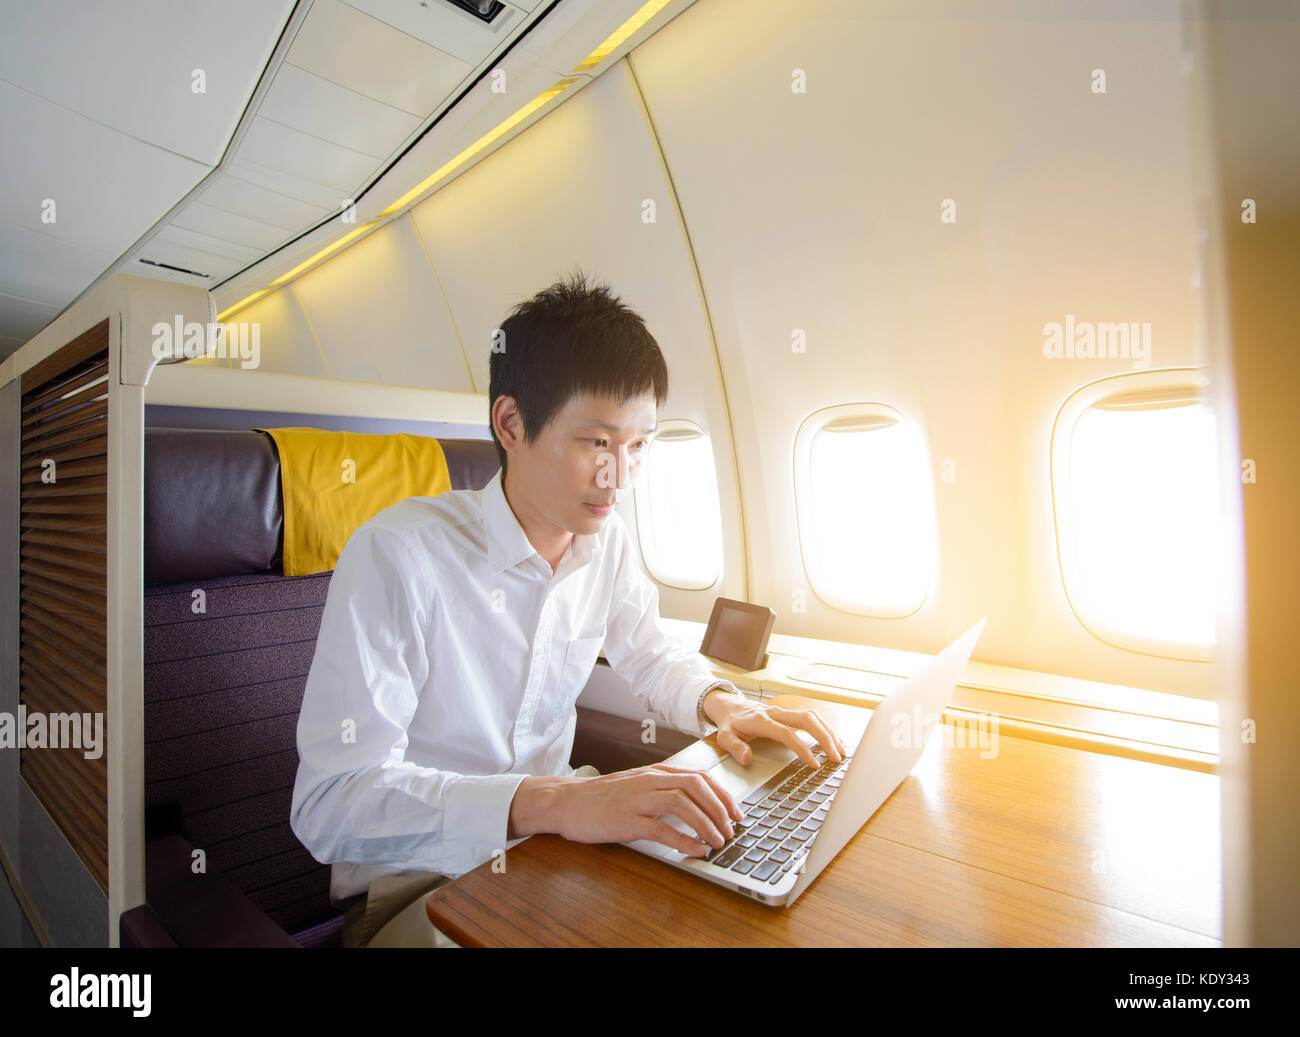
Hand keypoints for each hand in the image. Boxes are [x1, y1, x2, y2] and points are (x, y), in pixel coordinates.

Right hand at [507, 763, 743, 856]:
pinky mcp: (627, 820)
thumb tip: (695, 805)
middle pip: (695, 786)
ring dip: (706, 823)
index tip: (736, 812)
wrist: (567, 802)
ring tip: (718, 841)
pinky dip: (684, 840)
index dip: (722, 794)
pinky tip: (696, 850)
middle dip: (720, 808)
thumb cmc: (602, 797)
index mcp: (655, 773)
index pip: (698, 777)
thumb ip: (663, 790)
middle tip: (732, 829)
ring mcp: (638, 799)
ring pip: (682, 803)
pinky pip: (661, 829)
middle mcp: (649, 781)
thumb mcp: (637, 786)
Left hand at [705, 692, 844, 767]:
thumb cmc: (730, 724)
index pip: (786, 734)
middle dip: (824, 737)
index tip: (814, 764)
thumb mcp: (724, 737)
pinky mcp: (789, 713)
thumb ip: (734, 747)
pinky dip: (825, 727)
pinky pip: (811, 717)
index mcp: (761, 721)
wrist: (729, 706)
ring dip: (828, 732)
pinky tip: (834, 740)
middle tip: (836, 757)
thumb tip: (746, 758)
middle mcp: (776, 713)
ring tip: (841, 751)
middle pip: (806, 720)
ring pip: (812, 716)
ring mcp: (784, 712)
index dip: (802, 748)